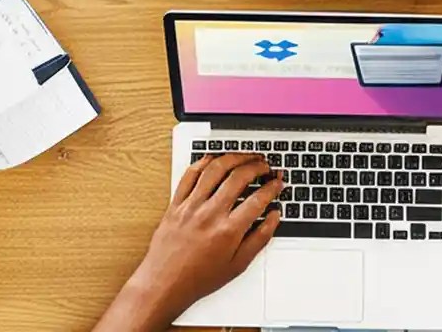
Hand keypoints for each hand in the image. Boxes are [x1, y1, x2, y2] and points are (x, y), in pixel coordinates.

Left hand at [111, 154, 282, 327]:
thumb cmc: (198, 278)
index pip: (258, 199)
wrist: (164, 284)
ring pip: (215, 169)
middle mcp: (209, 214)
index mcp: (228, 231)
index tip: (277, 183)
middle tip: (266, 166)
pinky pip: (190, 175)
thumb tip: (274, 218)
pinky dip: (204, 162)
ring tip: (246, 156)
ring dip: (234, 157)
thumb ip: (260, 239)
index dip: (272, 187)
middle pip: (238, 177)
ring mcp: (191, 206)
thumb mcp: (238, 265)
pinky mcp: (176, 204)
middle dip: (257, 166)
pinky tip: (215, 159)